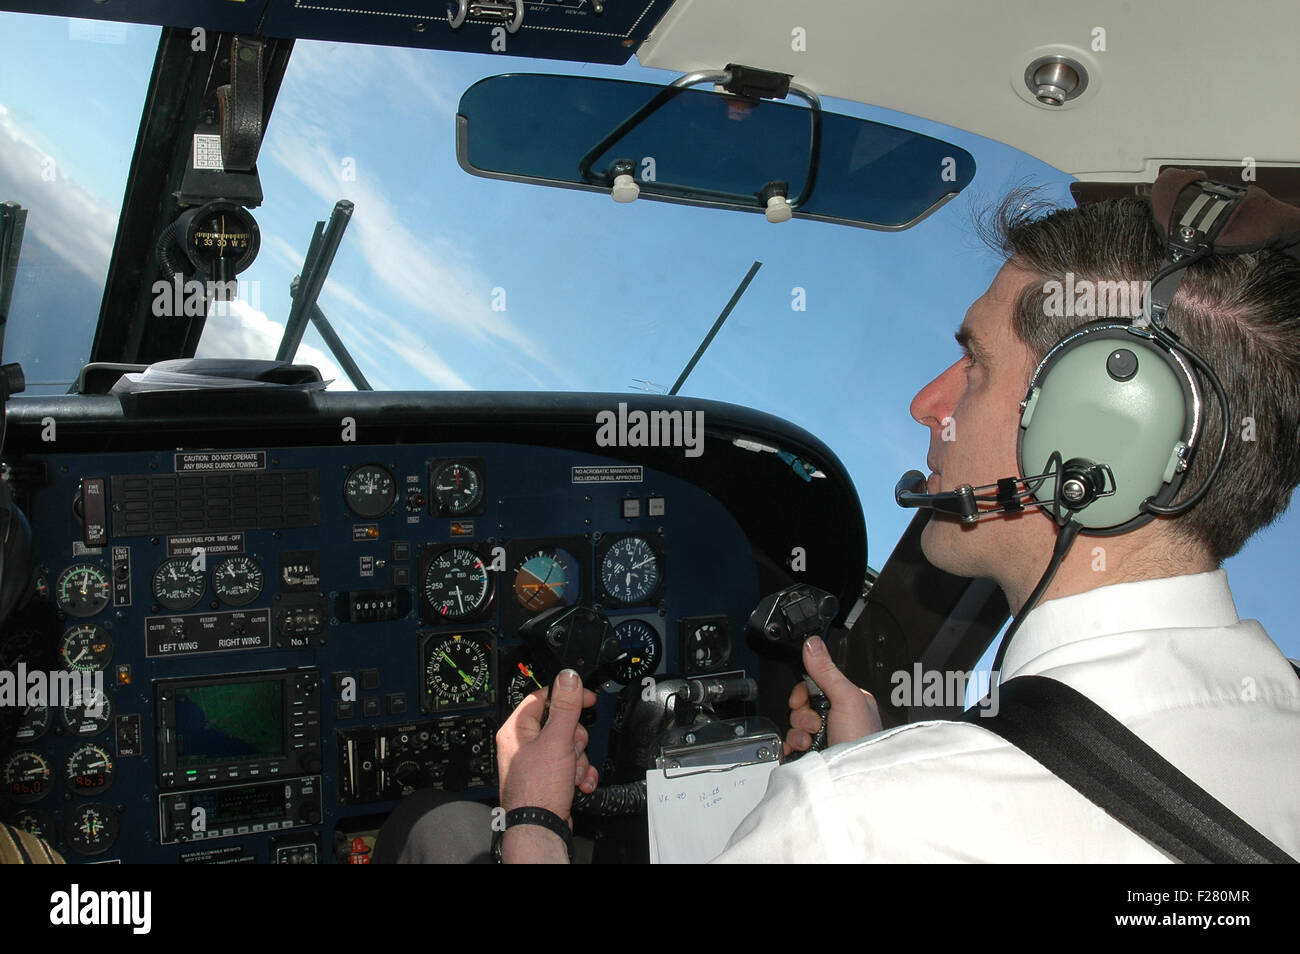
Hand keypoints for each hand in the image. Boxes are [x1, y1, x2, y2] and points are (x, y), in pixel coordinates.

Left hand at [496, 669, 598, 822]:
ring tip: (573, 773)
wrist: (540, 828)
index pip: (543, 697)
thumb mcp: (556, 740)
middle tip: (572, 749)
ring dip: (579, 760)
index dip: (567, 695)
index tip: (586, 696)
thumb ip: (565, 707)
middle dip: (575, 739)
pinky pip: (570, 764)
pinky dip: (579, 774)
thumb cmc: (537, 790)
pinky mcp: (549, 777)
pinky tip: (578, 783)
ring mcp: (537, 762)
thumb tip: (568, 677)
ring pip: (569, 745)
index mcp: (517, 729)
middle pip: (561, 723)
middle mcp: (524, 744)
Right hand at [783, 635, 881, 755]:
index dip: (804, 692)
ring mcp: (824, 738)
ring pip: (794, 724)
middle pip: (801, 705)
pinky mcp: (812, 754)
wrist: (852, 779)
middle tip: (816, 725)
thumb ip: (827, 671)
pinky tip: (804, 750)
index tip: (804, 700)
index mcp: (847, 701)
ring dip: (799, 733)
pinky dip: (791, 746)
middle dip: (802, 716)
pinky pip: (790, 743)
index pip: (814, 685)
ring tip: (813, 741)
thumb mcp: (846, 699)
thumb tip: (813, 644)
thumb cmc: (862, 743)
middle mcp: (835, 718)